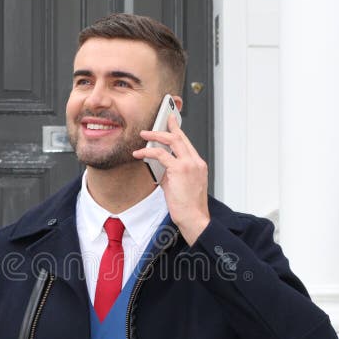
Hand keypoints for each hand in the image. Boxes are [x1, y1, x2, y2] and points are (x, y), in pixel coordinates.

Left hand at [133, 114, 210, 244]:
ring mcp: (188, 164)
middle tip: (158, 121)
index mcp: (198, 165)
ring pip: (171, 141)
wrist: (194, 218)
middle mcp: (195, 162)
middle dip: (168, 126)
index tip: (172, 123)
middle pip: (180, 137)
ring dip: (155, 135)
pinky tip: (139, 153)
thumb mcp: (181, 185)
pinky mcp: (178, 170)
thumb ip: (172, 173)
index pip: (187, 143)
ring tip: (144, 135)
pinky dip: (147, 152)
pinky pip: (160, 154)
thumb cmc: (189, 206)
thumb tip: (160, 167)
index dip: (178, 131)